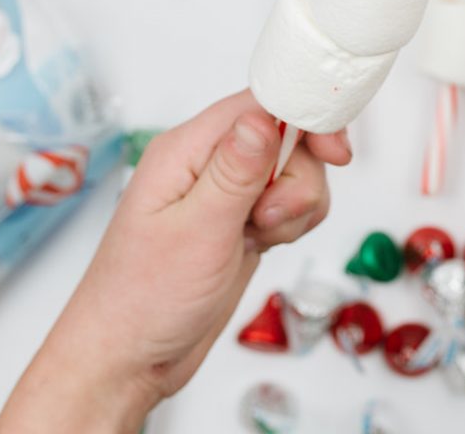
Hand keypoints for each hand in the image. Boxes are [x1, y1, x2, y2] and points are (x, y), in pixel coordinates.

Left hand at [0, 93, 350, 433]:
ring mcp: (224, 195)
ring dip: (295, 207)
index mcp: (185, 151)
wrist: (129, 359)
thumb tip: (263, 117)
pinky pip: (287, 204)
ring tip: (259, 238)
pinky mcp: (239, 222)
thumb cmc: (142, 300)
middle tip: (270, 217)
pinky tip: (264, 246)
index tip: (334, 152)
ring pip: (292, 173)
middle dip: (297, 178)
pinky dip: (292, 224)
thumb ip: (236, 171)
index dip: (304, 119)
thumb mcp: (197, 232)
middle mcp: (205, 165)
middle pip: (285, 137)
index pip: (259, 104)